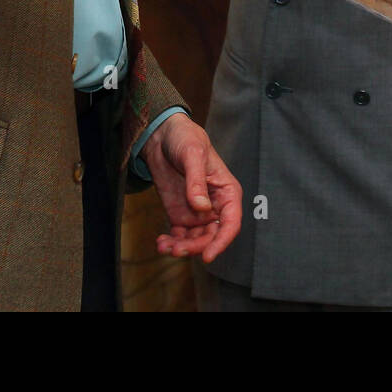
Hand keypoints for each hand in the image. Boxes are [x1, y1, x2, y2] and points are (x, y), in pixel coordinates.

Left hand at [141, 113, 241, 261]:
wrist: (162, 136)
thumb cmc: (186, 138)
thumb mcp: (193, 154)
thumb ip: (197, 181)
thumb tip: (201, 207)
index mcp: (227, 192)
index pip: (231, 222)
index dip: (222, 241)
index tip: (208, 256)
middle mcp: (214, 206)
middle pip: (212, 236)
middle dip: (197, 247)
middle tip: (178, 249)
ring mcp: (197, 212)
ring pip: (195, 240)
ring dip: (182, 248)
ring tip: (165, 246)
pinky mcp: (180, 214)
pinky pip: (179, 236)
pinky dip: (171, 243)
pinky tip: (161, 242)